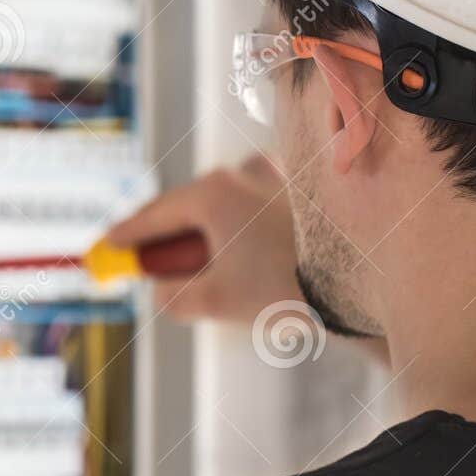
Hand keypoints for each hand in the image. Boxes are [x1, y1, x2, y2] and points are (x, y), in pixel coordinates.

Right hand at [110, 153, 299, 322]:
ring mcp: (277, 176)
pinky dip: (255, 227)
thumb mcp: (217, 302)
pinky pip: (263, 205)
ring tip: (234, 272)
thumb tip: (160, 289)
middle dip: (177, 240)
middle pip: (190, 207)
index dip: (125, 236)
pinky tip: (269, 257)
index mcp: (212, 193)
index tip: (107, 250)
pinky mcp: (306, 188)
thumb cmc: (288, 288)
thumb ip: (173, 296)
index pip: (153, 214)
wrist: (368, 280)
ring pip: (229, 205)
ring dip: (220, 233)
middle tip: (165, 269)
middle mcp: (241, 173)